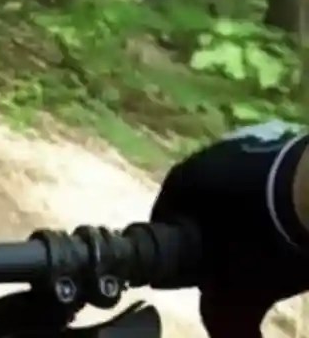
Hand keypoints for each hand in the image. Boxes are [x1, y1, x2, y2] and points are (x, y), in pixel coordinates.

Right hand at [151, 121, 308, 337]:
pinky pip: (272, 179)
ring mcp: (247, 141)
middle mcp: (205, 155)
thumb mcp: (242, 293)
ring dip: (251, 218)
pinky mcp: (282, 142)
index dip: (184, 255)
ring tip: (278, 247)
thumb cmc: (272, 241)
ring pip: (239, 191)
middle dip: (220, 237)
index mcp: (182, 182)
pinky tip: (299, 223)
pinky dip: (280, 202)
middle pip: (203, 206)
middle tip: (246, 268)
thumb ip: (222, 319)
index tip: (209, 279)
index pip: (164, 223)